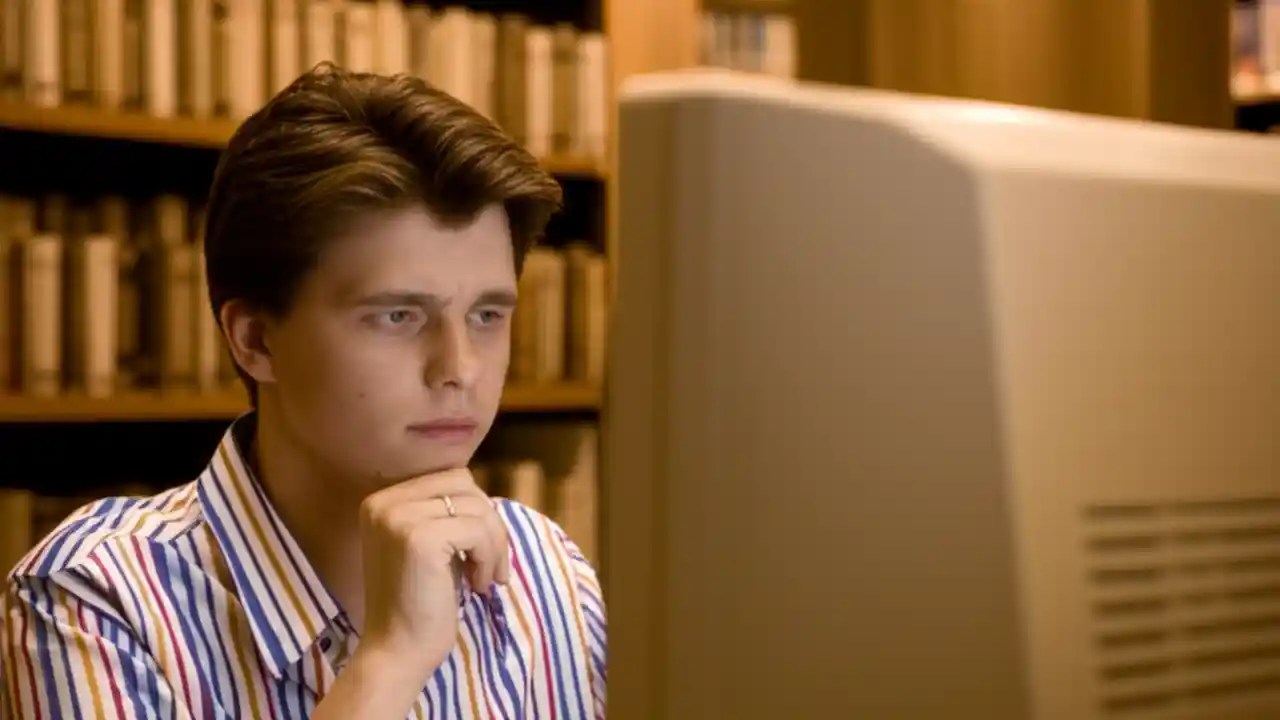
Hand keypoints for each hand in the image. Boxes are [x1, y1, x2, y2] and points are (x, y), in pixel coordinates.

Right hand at [356, 468, 511, 679]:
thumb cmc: (418, 604)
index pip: (451, 479)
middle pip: (465, 486)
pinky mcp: (419, 538)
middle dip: (489, 524)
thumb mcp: (428, 546)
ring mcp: (399, 518)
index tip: (481, 551)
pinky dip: (489, 557)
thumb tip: (486, 498)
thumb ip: (445, 515)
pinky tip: (477, 586)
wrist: (395, 653)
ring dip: (494, 545)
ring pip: (477, 507)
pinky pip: (478, 530)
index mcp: (382, 500)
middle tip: (491, 565)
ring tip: (484, 578)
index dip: (476, 512)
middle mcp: (384, 503)